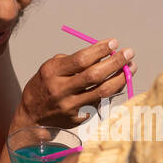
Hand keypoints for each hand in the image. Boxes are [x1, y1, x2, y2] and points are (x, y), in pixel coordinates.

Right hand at [16, 39, 136, 128]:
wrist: (32, 116)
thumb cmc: (45, 85)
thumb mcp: (51, 68)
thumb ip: (74, 61)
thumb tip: (105, 53)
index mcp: (52, 72)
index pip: (81, 59)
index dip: (100, 50)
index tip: (114, 43)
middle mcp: (60, 90)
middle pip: (94, 75)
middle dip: (115, 62)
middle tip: (129, 53)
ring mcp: (69, 106)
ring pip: (102, 92)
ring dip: (120, 79)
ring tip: (131, 68)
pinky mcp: (77, 119)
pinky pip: (99, 104)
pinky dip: (111, 93)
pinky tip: (117, 84)